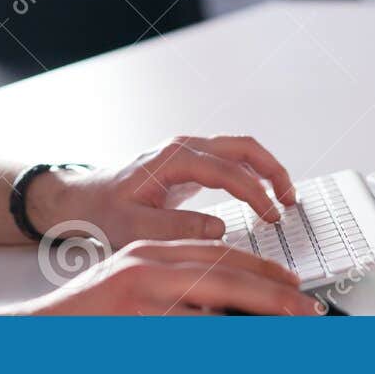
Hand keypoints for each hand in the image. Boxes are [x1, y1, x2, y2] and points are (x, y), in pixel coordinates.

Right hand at [19, 239, 321, 315]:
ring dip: (258, 311)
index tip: (292, 285)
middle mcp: (146, 265)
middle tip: (308, 309)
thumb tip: (224, 312)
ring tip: (294, 323)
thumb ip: (178, 296)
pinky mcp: (135, 314)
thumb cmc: (85, 322)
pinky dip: (223, 333)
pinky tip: (245, 338)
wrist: (35, 334)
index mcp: (149, 255)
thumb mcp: (134, 296)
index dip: (260, 270)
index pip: (217, 254)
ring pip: (216, 298)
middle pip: (225, 272)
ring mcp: (139, 290)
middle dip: (272, 291)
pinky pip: (193, 327)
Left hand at [27, 135, 297, 245]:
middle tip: (290, 200)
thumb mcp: (135, 226)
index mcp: (174, 160)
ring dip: (265, 170)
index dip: (256, 193)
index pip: (228, 170)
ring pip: (239, 150)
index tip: (273, 216)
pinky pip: (229, 162)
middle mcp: (183, 149)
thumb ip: (176, 226)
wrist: (83, 199)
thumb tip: (218, 226)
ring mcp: (186, 154)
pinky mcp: (188, 165)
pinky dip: (251, 175)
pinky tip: (261, 197)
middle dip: (272, 170)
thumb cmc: (104, 211)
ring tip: (285, 199)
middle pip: (242, 147)